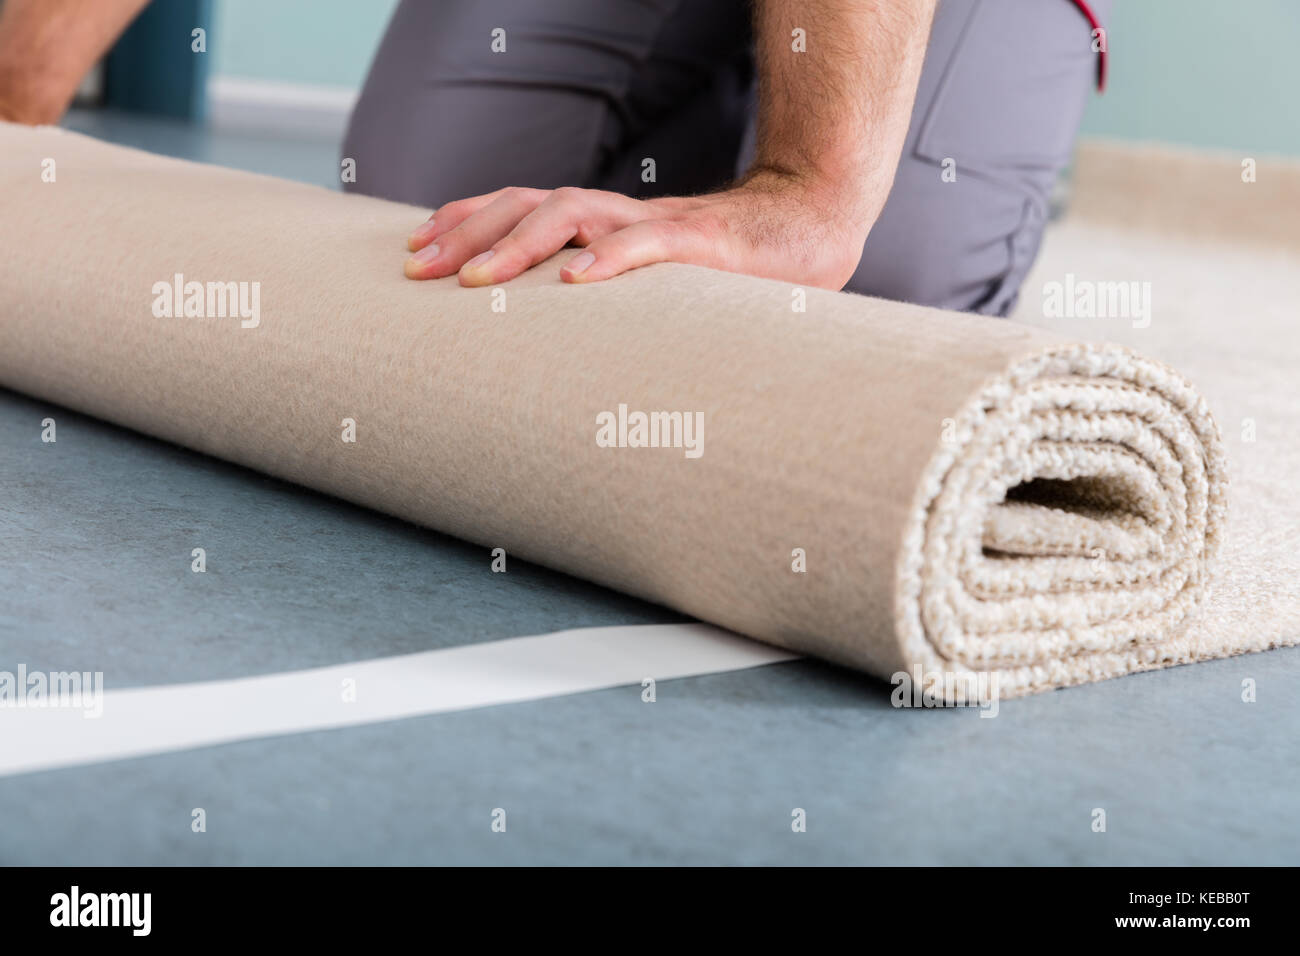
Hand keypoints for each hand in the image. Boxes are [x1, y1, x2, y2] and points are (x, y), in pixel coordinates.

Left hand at [403, 169, 875, 290]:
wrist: (807, 233)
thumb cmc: (724, 272)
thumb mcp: (649, 287)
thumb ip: (604, 305)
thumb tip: (549, 358)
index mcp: (602, 222)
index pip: (519, 206)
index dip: (464, 221)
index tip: (416, 248)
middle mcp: (619, 214)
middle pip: (527, 203)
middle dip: (467, 233)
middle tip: (419, 269)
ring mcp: (656, 224)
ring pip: (573, 212)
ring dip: (518, 244)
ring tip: (477, 282)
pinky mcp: (699, 245)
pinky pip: (648, 243)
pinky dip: (610, 257)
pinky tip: (575, 281)